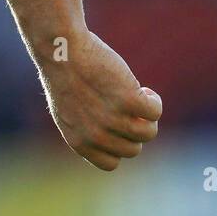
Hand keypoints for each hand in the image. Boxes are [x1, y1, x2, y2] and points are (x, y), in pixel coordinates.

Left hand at [39, 30, 161, 170]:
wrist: (61, 51)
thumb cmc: (64, 76)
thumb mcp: (68, 111)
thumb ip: (87, 130)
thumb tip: (116, 138)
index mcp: (78, 141)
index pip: (110, 163)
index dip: (118, 146)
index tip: (116, 128)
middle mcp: (95, 135)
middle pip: (133, 149)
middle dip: (134, 130)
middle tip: (126, 109)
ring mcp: (112, 119)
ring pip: (148, 133)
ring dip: (148, 117)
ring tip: (135, 97)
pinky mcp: (128, 100)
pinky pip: (155, 112)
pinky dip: (154, 100)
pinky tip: (142, 90)